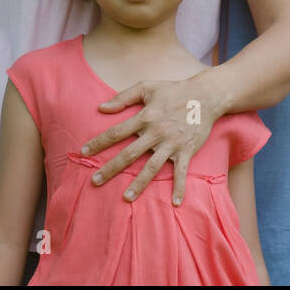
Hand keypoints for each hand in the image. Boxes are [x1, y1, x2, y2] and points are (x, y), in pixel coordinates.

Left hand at [81, 75, 219, 205]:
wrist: (205, 95)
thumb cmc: (173, 90)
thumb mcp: (147, 87)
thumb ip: (123, 97)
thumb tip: (101, 107)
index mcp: (145, 117)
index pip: (116, 132)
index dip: (99, 142)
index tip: (83, 152)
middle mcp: (156, 132)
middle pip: (129, 154)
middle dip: (111, 168)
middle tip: (95, 181)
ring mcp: (171, 144)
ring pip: (152, 167)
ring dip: (138, 183)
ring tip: (126, 197)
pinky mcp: (186, 151)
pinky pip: (181, 172)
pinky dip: (179, 188)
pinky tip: (174, 203)